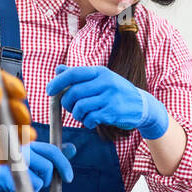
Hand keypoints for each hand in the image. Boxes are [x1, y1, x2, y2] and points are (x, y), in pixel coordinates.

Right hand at [0, 141, 75, 191]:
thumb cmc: (12, 177)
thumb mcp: (34, 166)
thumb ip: (51, 158)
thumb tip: (72, 148)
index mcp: (30, 147)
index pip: (53, 151)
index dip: (64, 164)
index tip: (68, 178)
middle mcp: (21, 150)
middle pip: (48, 167)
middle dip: (46, 181)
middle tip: (36, 184)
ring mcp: (12, 162)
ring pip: (38, 181)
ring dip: (33, 190)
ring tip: (20, 187)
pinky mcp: (4, 176)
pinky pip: (25, 190)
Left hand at [46, 65, 168, 138]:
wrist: (142, 106)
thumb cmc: (116, 92)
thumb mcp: (101, 79)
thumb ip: (80, 76)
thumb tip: (58, 69)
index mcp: (100, 72)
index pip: (74, 73)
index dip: (58, 82)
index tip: (49, 90)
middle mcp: (106, 82)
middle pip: (74, 93)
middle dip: (66, 103)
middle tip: (70, 107)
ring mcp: (110, 98)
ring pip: (80, 107)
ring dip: (77, 114)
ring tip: (83, 114)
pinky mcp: (113, 113)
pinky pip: (89, 119)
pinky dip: (87, 122)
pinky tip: (92, 120)